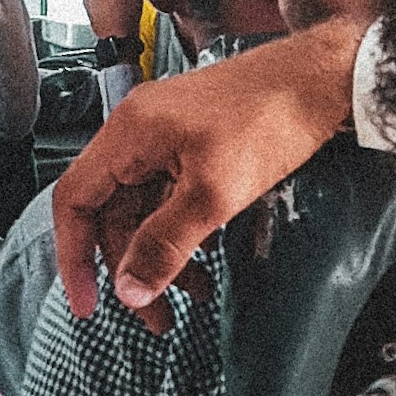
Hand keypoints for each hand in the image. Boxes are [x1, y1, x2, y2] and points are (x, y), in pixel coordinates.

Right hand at [50, 15, 365, 331]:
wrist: (321, 80)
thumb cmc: (271, 116)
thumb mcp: (214, 194)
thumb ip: (164, 244)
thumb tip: (129, 290)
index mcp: (130, 132)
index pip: (74, 200)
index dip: (74, 256)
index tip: (89, 304)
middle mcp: (140, 130)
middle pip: (111, 212)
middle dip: (131, 268)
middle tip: (158, 315)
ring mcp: (166, 134)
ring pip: (144, 208)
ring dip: (163, 254)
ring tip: (197, 291)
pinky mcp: (193, 141)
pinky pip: (170, 195)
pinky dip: (183, 230)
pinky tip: (209, 254)